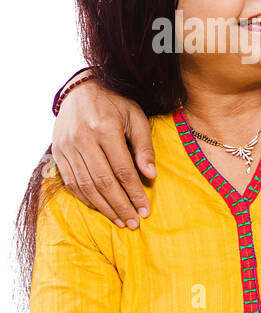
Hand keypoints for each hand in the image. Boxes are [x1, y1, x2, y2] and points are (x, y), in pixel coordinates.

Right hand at [51, 77, 155, 227]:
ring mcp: (66, 146)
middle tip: (133, 223)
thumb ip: (144, 147)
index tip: (145, 210)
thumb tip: (151, 175)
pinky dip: (86, 198)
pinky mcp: (57, 152)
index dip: (135, 193)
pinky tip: (100, 208)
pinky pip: (71, 181)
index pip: (122, 170)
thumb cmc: (116, 104)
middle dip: (120, 205)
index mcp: (104, 129)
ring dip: (103, 206)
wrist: (81, 90)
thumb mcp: (137, 118)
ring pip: (85, 185)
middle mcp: (82, 139)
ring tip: (120, 220)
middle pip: (103, 182)